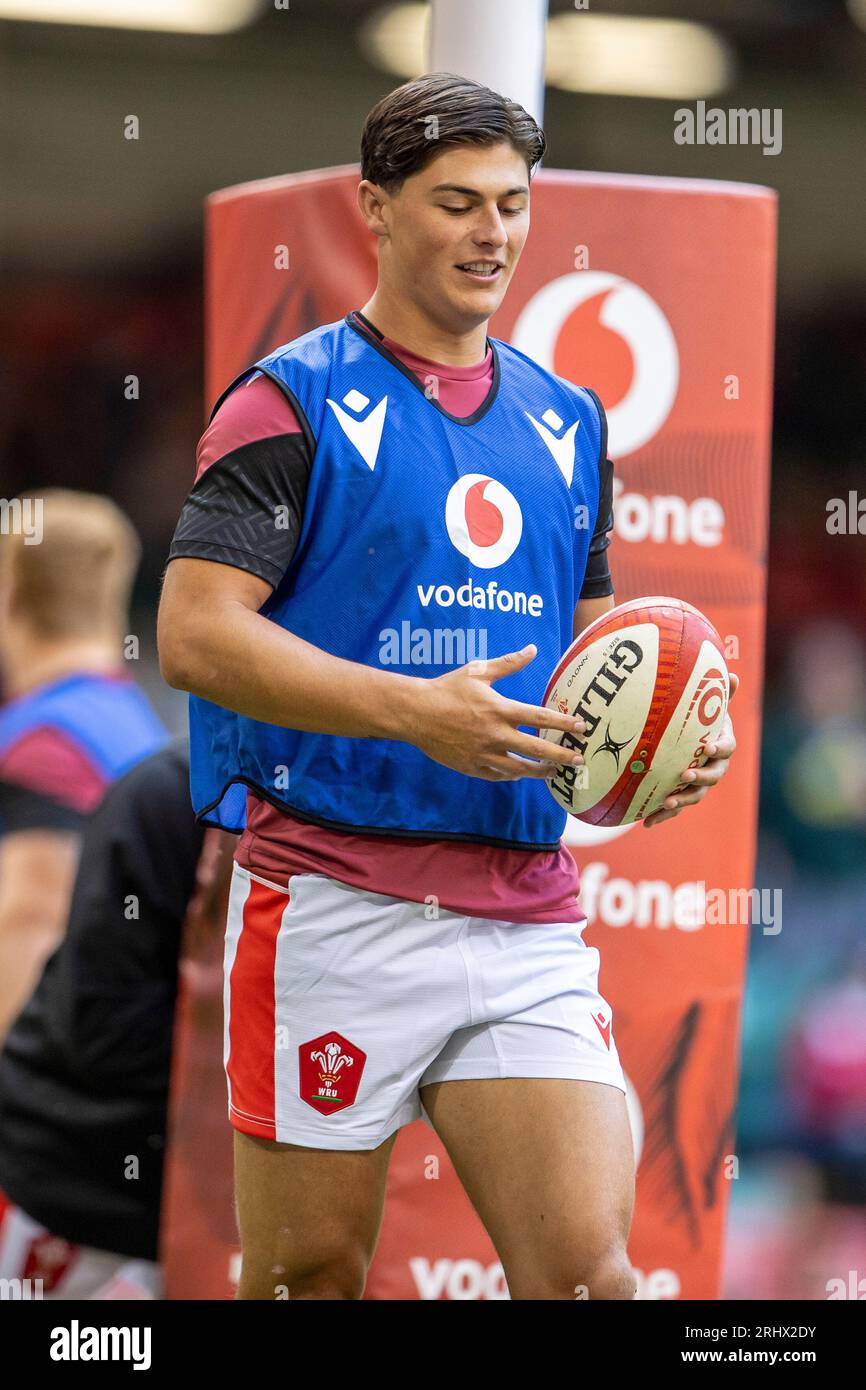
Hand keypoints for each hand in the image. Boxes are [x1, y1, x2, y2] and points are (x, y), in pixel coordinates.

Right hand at [412, 644, 587, 781]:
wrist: (415, 713)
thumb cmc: (447, 688)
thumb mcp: (478, 671)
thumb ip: (509, 663)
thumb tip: (532, 649)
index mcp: (499, 709)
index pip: (540, 718)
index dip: (563, 723)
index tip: (582, 727)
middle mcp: (494, 734)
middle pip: (536, 749)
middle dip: (561, 755)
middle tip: (579, 761)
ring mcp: (482, 753)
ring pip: (519, 769)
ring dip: (540, 772)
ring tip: (554, 772)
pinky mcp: (471, 766)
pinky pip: (497, 776)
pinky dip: (512, 776)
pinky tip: (521, 774)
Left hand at [643, 671, 739, 828]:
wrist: (696, 745)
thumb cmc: (703, 723)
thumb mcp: (710, 707)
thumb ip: (720, 694)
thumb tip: (732, 672)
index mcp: (721, 746)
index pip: (726, 748)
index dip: (718, 748)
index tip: (707, 747)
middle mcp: (714, 768)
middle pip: (712, 776)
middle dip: (699, 777)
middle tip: (684, 775)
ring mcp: (700, 784)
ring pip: (695, 795)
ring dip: (682, 800)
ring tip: (666, 802)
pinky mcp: (684, 796)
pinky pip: (676, 808)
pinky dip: (662, 816)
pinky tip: (646, 822)